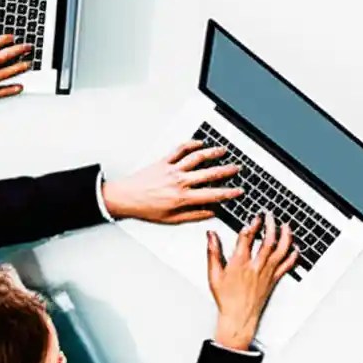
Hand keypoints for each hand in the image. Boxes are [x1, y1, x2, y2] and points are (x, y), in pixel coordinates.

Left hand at [101, 140, 242, 222]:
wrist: (124, 198)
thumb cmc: (145, 209)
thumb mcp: (170, 219)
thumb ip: (193, 216)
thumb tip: (210, 213)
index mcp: (182, 198)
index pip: (212, 195)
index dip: (228, 193)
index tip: (238, 191)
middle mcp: (179, 181)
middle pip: (209, 173)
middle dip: (227, 170)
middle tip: (237, 168)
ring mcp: (172, 169)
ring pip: (197, 157)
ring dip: (212, 152)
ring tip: (223, 151)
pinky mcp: (164, 161)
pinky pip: (180, 149)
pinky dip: (191, 144)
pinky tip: (200, 143)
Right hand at [207, 211, 298, 351]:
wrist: (238, 317)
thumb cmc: (226, 298)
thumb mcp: (214, 275)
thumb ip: (213, 253)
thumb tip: (211, 235)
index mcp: (240, 263)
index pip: (247, 238)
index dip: (252, 225)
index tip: (255, 217)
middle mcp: (256, 266)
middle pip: (268, 240)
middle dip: (271, 225)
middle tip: (270, 215)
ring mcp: (267, 272)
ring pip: (281, 250)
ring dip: (285, 236)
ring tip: (285, 225)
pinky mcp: (274, 279)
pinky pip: (287, 265)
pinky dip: (293, 255)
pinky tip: (295, 248)